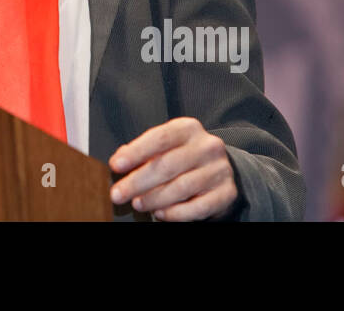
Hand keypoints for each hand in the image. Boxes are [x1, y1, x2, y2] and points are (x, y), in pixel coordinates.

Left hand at [109, 116, 238, 220]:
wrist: (219, 170)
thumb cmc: (183, 156)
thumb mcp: (165, 146)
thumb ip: (142, 151)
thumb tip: (120, 159)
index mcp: (188, 128)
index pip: (159, 138)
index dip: (136, 152)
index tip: (116, 165)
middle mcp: (207, 146)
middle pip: (167, 165)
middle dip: (138, 182)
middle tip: (118, 194)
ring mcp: (219, 170)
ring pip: (181, 188)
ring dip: (154, 199)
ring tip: (138, 204)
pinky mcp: (227, 193)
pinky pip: (198, 207)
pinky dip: (176, 213)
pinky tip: (160, 214)